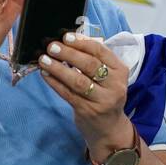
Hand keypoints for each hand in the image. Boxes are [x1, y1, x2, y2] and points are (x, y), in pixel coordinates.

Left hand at [37, 32, 130, 155]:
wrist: (109, 128)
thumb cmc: (105, 96)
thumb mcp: (108, 77)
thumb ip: (94, 60)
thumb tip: (71, 40)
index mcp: (121, 71)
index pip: (102, 52)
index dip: (82, 43)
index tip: (66, 36)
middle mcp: (115, 85)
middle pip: (90, 65)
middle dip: (69, 54)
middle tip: (52, 46)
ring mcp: (102, 100)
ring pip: (78, 80)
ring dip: (58, 68)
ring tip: (44, 59)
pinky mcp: (87, 111)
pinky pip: (68, 94)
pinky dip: (55, 83)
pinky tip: (46, 74)